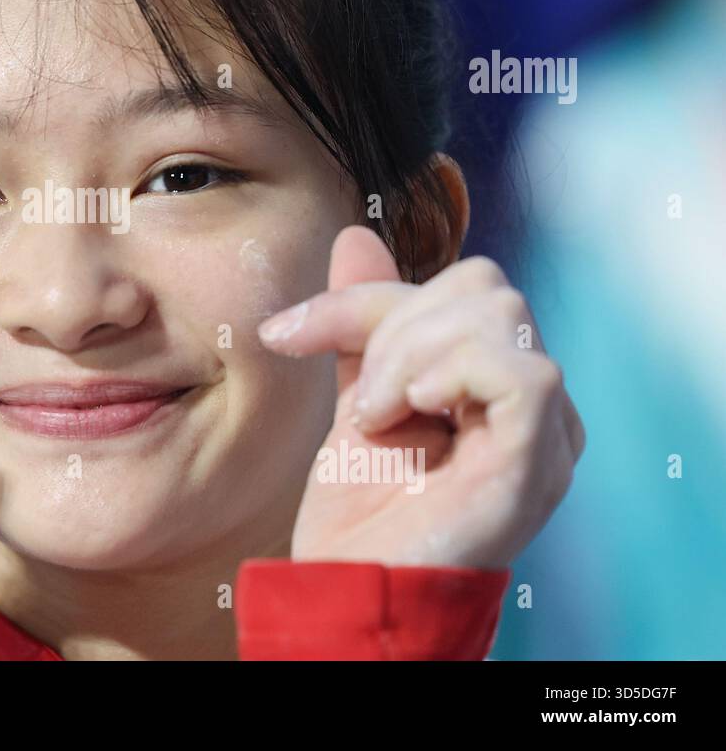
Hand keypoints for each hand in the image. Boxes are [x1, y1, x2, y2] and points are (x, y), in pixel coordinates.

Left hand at [258, 225, 584, 568]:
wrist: (352, 592)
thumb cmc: (360, 514)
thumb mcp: (357, 395)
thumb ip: (363, 323)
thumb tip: (357, 236)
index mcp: (498, 383)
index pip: (457, 287)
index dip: (364, 299)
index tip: (284, 335)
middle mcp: (535, 403)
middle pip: (484, 286)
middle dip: (394, 324)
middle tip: (359, 397)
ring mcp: (546, 430)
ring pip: (499, 313)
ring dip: (409, 354)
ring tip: (379, 418)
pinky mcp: (539, 457)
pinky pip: (519, 367)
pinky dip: (448, 374)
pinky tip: (410, 413)